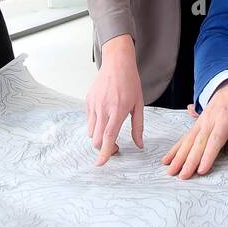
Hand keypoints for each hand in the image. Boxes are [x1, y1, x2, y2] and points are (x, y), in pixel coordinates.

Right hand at [86, 34, 143, 165]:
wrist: (117, 62)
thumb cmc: (130, 82)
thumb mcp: (138, 105)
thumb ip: (138, 127)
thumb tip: (139, 145)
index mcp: (117, 110)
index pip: (109, 137)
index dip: (105, 153)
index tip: (101, 164)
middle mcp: (103, 108)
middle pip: (97, 139)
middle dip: (104, 148)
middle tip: (116, 147)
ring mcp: (93, 104)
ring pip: (92, 131)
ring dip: (100, 137)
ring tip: (111, 130)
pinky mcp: (88, 101)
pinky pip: (90, 120)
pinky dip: (96, 125)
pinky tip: (106, 116)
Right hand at [162, 80, 227, 178]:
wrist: (227, 90)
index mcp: (225, 119)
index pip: (215, 139)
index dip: (208, 155)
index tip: (202, 169)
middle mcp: (209, 121)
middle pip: (198, 143)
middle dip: (189, 160)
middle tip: (183, 176)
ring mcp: (200, 123)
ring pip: (188, 141)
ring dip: (178, 157)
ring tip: (171, 170)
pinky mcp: (195, 125)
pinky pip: (184, 138)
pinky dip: (175, 149)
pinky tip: (167, 159)